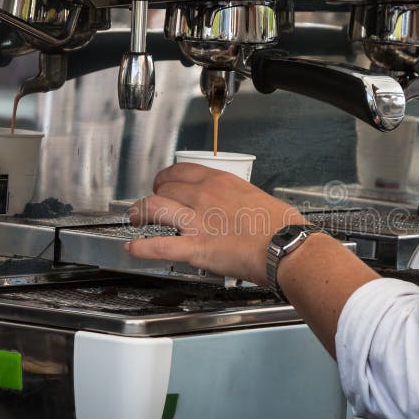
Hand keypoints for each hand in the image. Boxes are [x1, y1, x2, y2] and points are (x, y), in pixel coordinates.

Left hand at [124, 163, 307, 284]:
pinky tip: (132, 247)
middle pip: (164, 187)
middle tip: (151, 203)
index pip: (182, 170)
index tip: (166, 183)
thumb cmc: (281, 226)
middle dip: (153, 194)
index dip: (167, 177)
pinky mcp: (197, 248)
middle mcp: (204, 196)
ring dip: (140, 213)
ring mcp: (198, 221)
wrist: (286, 245)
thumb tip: (235, 207)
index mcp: (221, 182)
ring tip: (135, 219)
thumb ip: (239, 199)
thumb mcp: (258, 198)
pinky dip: (141, 247)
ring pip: (154, 207)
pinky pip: (159, 245)